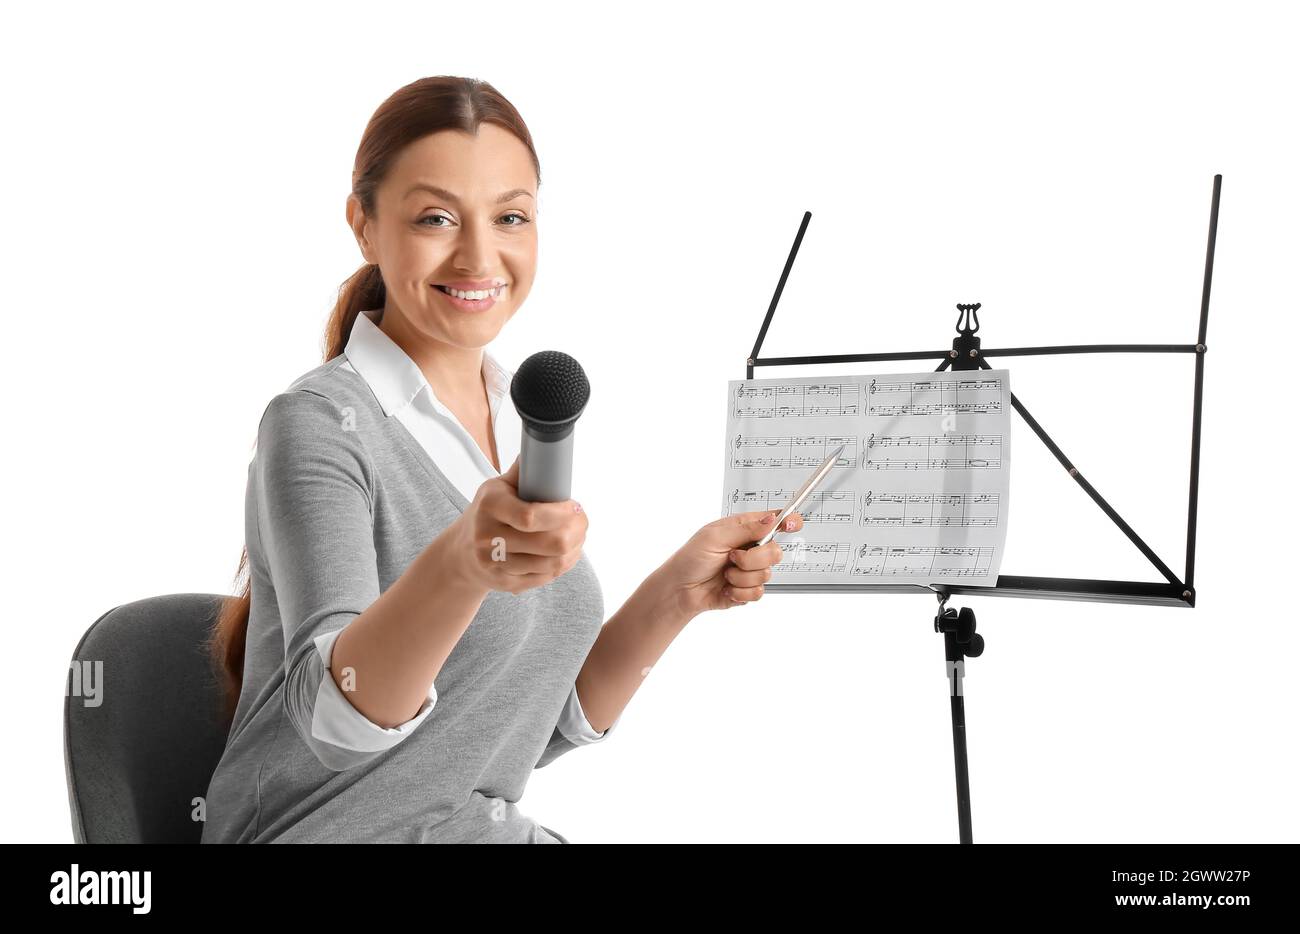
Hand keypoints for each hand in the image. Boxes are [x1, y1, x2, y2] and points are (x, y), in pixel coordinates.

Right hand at [448, 455, 587, 594]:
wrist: (461, 553)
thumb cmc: (487, 513)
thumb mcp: (496, 488)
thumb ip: (522, 471)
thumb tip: (544, 445)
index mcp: (489, 507)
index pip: (530, 516)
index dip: (561, 514)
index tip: (575, 506)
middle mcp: (488, 538)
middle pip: (549, 544)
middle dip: (576, 531)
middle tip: (583, 521)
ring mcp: (496, 565)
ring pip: (553, 564)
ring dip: (575, 549)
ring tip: (578, 536)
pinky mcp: (505, 584)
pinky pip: (546, 577)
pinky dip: (565, 564)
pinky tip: (568, 552)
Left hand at [658, 509, 804, 617]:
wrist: (680, 591)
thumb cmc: (690, 559)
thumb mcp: (715, 537)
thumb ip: (746, 529)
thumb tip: (771, 519)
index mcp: (743, 529)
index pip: (774, 521)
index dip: (788, 522)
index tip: (792, 525)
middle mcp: (750, 548)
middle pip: (775, 551)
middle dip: (754, 559)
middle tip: (732, 558)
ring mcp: (749, 570)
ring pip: (767, 574)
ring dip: (741, 577)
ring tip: (724, 575)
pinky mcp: (747, 590)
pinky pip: (758, 593)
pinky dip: (740, 592)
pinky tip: (726, 588)